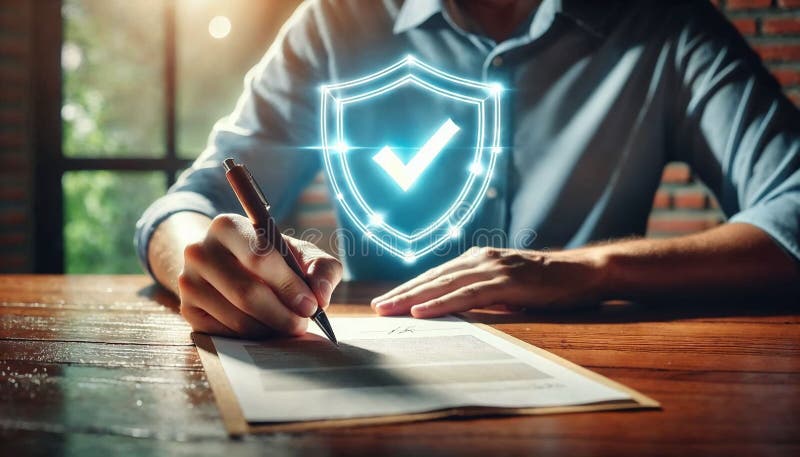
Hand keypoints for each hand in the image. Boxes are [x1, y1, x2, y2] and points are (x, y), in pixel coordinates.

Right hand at [177, 214, 341, 337]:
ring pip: (237, 318)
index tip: (311, 306)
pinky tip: (264, 328)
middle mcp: (199, 251)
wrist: (228, 264)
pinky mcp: (187, 309)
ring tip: (287, 326)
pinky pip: (225, 334)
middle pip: (247, 292)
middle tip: (302, 324)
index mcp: (227, 226)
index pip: (260, 257)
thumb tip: (321, 296)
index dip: (289, 286)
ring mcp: (188, 281)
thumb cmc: (274, 258)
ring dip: (270, 329)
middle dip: (283, 314)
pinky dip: (252, 337)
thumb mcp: (301, 254)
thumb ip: (322, 269)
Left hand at [370, 247, 606, 317]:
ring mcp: (492, 268)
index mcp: (478, 260)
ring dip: (412, 298)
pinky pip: (467, 295)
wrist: (583, 273)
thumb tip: (455, 310)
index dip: (408, 289)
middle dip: (401, 294)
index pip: (435, 276)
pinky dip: (441, 303)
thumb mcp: (507, 288)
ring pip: (443, 284)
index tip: (386, 301)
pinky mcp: (506, 282)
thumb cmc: (546, 284)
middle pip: (432, 278)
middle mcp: (480, 260)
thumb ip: (482, 294)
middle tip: (376, 308)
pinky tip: (421, 312)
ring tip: (389, 310)